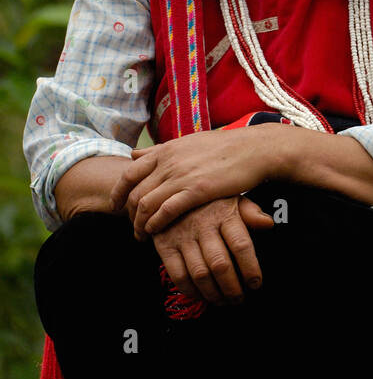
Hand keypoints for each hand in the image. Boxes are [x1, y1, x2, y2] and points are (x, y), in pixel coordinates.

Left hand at [110, 127, 282, 238]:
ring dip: (139, 223)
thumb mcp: (187, 142)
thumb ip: (159, 150)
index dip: (118, 192)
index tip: (115, 206)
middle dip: (127, 213)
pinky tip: (154, 232)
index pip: (129, 172)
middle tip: (129, 227)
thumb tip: (134, 153)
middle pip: (135, 192)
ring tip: (140, 236)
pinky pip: (166, 210)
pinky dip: (155, 223)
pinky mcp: (196, 190)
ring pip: (146, 203)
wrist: (253, 149)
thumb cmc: (224, 147)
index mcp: (166, 150)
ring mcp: (181, 176)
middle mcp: (169, 162)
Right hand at [152, 196, 274, 305]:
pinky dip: (191, 291)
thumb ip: (251, 212)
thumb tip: (268, 223)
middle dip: (232, 288)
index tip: (255, 284)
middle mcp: (203, 225)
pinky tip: (202, 295)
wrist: (168, 192)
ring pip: (200, 274)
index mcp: (224, 214)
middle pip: (220, 265)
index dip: (250, 269)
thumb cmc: (207, 200)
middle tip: (239, 299)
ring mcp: (182, 236)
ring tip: (223, 301)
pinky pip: (178, 275)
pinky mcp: (165, 246)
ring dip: (214, 294)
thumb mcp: (231, 198)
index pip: (241, 245)